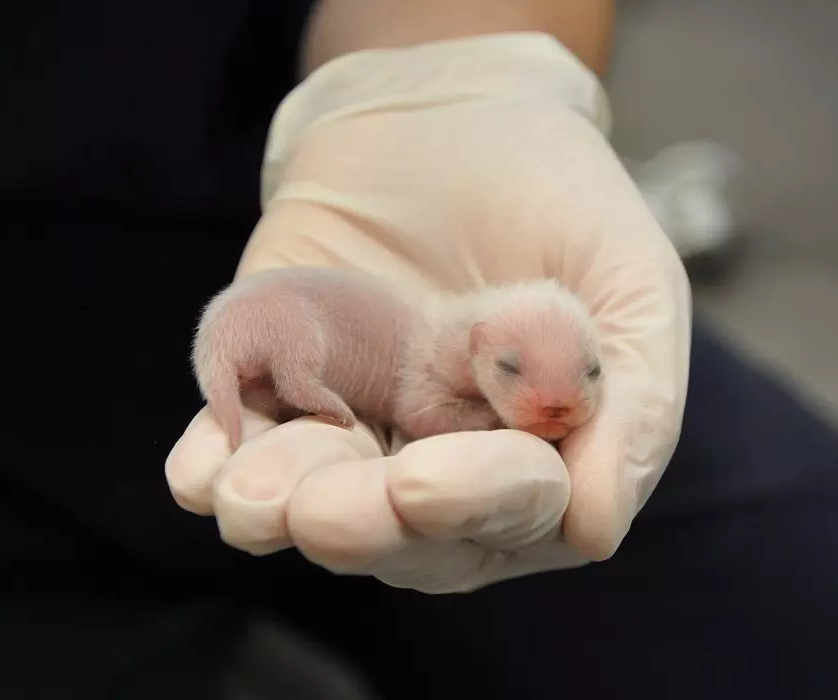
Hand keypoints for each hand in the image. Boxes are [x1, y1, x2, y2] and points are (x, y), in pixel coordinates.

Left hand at [165, 32, 690, 592]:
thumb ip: (634, 401)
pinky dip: (211, 465)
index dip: (475, 501)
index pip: (512, 509)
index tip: (428, 480)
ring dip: (278, 507)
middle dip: (362, 526)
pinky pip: (229, 447)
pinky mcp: (274, 384)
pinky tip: (203, 468)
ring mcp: (353, 428)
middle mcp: (441, 463)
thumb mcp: (631, 280)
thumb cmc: (558, 199)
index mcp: (535, 455)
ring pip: (311, 505)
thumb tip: (593, 528)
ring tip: (253, 497)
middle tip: (324, 511)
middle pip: (402, 534)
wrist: (452, 112)